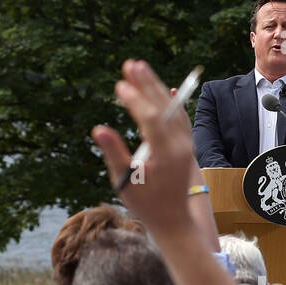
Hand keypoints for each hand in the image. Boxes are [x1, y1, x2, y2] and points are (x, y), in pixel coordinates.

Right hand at [92, 60, 195, 232]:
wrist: (174, 221)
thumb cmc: (146, 205)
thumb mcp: (125, 182)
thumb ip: (113, 153)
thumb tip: (99, 128)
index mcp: (166, 155)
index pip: (150, 119)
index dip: (134, 100)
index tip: (119, 85)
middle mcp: (181, 146)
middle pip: (163, 107)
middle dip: (146, 84)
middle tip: (131, 63)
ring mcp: (186, 145)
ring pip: (173, 110)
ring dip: (157, 88)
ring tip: (140, 69)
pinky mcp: (187, 146)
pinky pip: (180, 118)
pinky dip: (172, 102)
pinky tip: (168, 89)